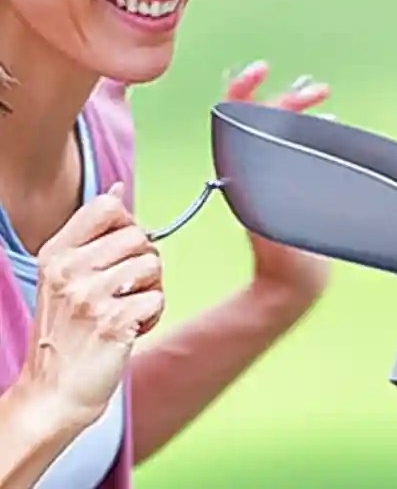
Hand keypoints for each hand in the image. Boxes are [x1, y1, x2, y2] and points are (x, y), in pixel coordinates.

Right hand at [18, 184, 163, 427]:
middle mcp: (69, 271)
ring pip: (153, 265)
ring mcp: (89, 297)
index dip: (127, 225)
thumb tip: (117, 190)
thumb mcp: (65, 277)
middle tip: (123, 291)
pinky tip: (130, 330)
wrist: (53, 392)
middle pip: (139, 235)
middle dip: (143, 262)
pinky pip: (158, 298)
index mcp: (56, 253)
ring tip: (125, 311)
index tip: (119, 253)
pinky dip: (153, 315)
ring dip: (150, 290)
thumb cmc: (67, 333)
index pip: (107, 207)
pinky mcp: (113, 323)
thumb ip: (92, 233)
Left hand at [222, 60, 331, 306]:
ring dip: (296, 109)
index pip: (236, 121)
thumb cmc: (283, 265)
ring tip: (320, 97)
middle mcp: (252, 172)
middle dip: (287, 98)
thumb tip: (267, 170)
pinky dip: (305, 129)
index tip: (261, 71)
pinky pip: (289, 146)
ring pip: (276, 130)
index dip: (244, 91)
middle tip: (318, 91)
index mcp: (244, 176)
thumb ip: (270, 207)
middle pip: (262, 120)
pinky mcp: (283, 185)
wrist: (289, 288)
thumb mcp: (274, 233)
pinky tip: (323, 125)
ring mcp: (267, 177)